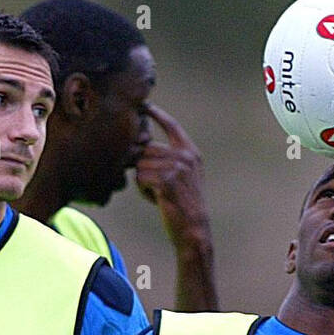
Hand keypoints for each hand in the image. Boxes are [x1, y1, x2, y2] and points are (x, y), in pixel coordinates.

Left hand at [135, 104, 210, 250]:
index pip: (172, 126)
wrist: (194, 229)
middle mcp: (185, 156)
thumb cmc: (184, 205)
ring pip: (141, 164)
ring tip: (158, 194)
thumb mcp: (182, 176)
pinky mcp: (166, 181)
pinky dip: (143, 190)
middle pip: (147, 148)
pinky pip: (140, 177)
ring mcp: (177, 168)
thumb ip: (167, 158)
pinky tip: (157, 200)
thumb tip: (139, 145)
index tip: (144, 105)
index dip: (157, 114)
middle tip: (155, 186)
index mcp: (191, 152)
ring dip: (143, 181)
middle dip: (143, 165)